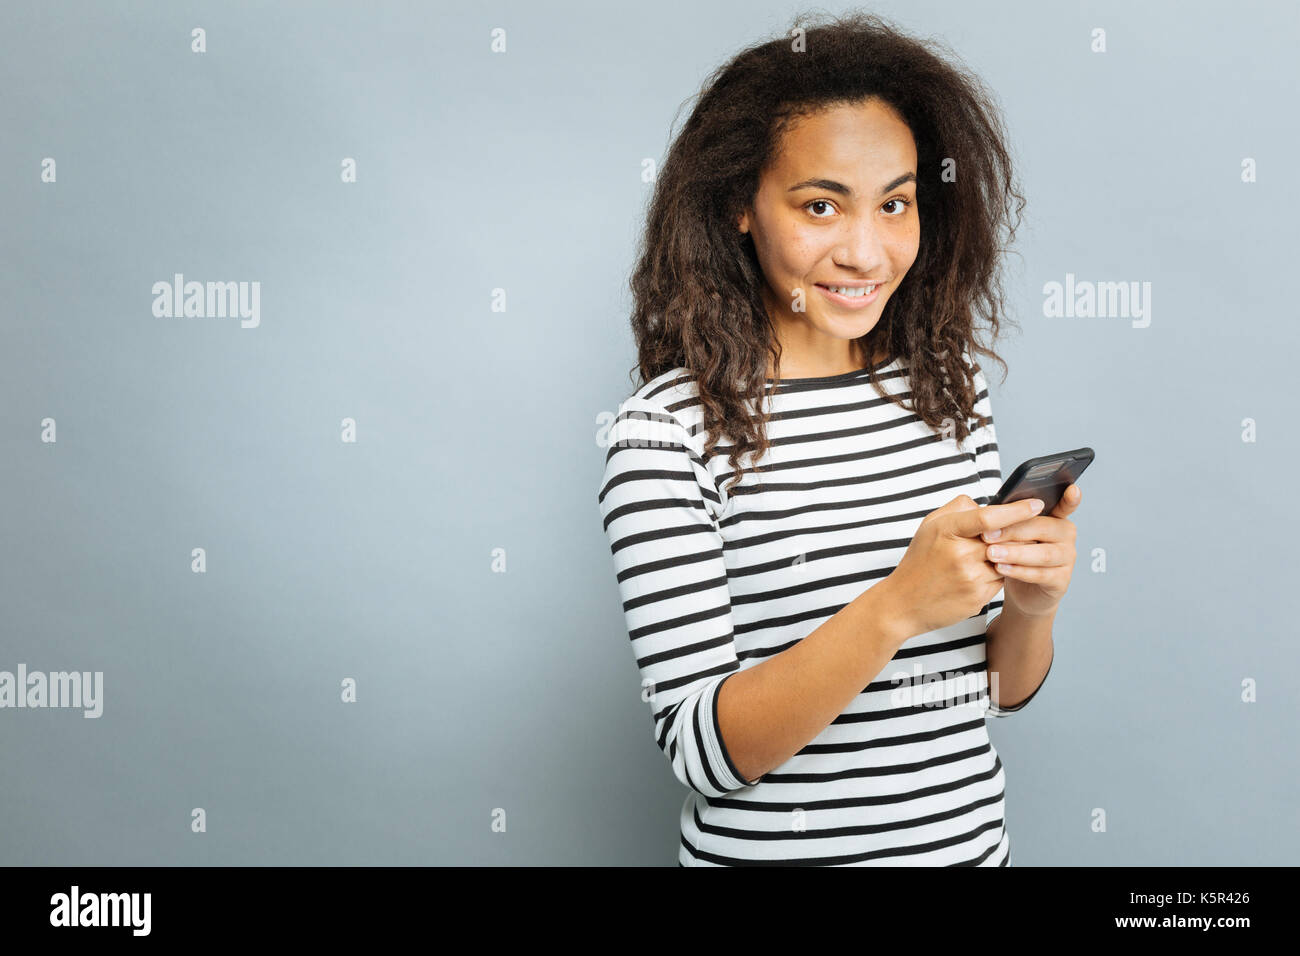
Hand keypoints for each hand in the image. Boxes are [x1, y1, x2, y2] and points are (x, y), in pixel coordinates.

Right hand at [880, 494, 1045, 637]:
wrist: (903, 603)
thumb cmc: (919, 560)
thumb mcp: (929, 526)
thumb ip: (958, 509)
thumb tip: (987, 504)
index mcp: (947, 531)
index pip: (990, 517)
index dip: (1017, 509)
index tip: (1036, 504)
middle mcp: (960, 555)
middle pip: (1006, 539)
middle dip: (1018, 534)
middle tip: (1028, 529)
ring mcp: (970, 578)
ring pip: (1008, 560)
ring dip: (1008, 556)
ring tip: (991, 554)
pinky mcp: (978, 598)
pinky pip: (1001, 580)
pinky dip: (998, 573)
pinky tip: (982, 573)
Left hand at [980, 484, 1080, 617]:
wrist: (1021, 590)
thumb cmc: (1015, 553)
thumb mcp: (1008, 533)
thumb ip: (1004, 519)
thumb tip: (981, 507)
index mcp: (1055, 517)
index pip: (1065, 505)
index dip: (1070, 499)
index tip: (1072, 489)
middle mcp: (1065, 535)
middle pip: (1043, 528)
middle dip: (1013, 531)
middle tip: (987, 535)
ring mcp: (1067, 558)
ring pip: (1043, 553)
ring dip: (1015, 553)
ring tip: (991, 554)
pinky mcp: (1062, 579)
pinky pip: (1041, 574)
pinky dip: (1019, 571)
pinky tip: (1002, 569)